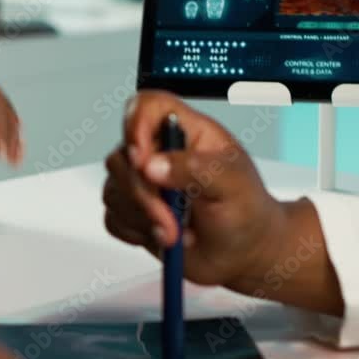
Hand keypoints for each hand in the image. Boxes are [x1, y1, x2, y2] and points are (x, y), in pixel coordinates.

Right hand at [104, 91, 286, 289]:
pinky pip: (113, 217)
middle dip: (143, 195)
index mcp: (186, 131)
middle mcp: (158, 151)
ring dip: (143, 219)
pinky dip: (135, 232)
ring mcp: (142, 182)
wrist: (242, 252)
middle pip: (122, 156)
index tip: (142, 158)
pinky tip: (162, 236)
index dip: (136, 124)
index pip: (148, 106)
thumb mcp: (234, 184)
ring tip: (176, 233)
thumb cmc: (245, 210)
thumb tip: (153, 165)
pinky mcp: (132, 210)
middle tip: (171, 221)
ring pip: (114, 190)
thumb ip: (197, 168)